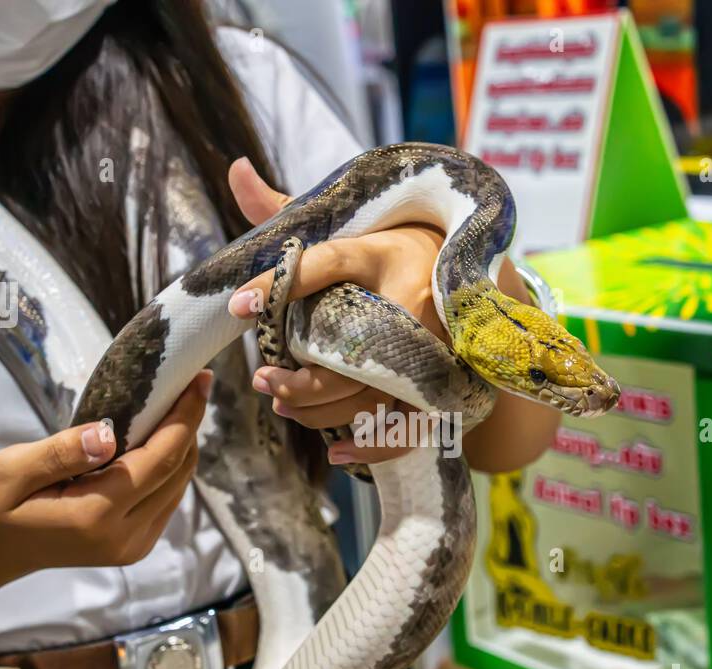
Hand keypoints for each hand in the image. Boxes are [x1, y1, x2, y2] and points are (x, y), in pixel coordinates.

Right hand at [0, 372, 212, 601]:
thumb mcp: (10, 471)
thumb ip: (59, 453)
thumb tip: (106, 434)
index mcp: (97, 515)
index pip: (159, 460)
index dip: (185, 419)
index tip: (199, 382)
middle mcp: (124, 537)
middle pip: (177, 473)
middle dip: (189, 427)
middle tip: (192, 385)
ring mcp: (131, 547)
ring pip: (177, 488)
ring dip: (182, 446)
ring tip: (179, 406)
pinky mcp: (131, 547)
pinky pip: (165, 500)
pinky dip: (169, 467)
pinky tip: (160, 440)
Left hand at [225, 157, 444, 465]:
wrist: (475, 279)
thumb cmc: (395, 250)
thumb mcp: (350, 224)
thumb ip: (291, 210)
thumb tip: (236, 170)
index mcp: (384, 254)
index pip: (328, 263)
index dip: (281, 284)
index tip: (238, 305)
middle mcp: (411, 303)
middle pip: (347, 349)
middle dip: (299, 376)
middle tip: (261, 380)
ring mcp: (431, 350)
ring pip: (369, 394)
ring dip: (320, 411)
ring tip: (282, 404)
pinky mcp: (444, 384)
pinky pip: (409, 425)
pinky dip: (374, 446)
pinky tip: (339, 454)